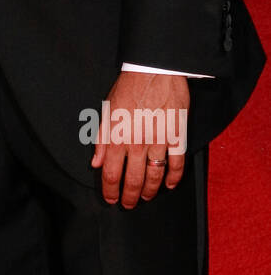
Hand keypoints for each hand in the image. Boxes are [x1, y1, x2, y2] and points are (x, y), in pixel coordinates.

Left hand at [91, 71, 188, 206]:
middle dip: (129, 197)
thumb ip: (101, 139)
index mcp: (117, 137)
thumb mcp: (106, 111)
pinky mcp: (177, 135)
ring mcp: (159, 141)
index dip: (110, 192)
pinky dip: (174, 177)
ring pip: (155, 176)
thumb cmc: (129, 87)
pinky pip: (177, 163)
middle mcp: (138, 143)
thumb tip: (96, 163)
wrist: (154, 70)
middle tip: (128, 204)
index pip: (112, 175)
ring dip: (150, 191)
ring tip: (146, 198)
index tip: (111, 199)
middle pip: (133, 181)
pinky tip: (169, 184)